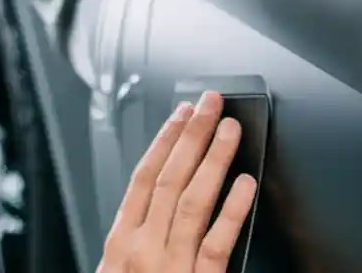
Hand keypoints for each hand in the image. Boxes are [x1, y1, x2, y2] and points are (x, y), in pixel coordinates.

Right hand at [98, 91, 256, 272]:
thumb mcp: (117, 270)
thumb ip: (135, 235)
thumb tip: (157, 199)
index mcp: (121, 242)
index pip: (144, 176)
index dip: (165, 139)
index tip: (182, 113)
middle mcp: (144, 249)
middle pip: (170, 179)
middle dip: (192, 135)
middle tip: (211, 106)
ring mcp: (172, 266)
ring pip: (194, 202)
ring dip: (214, 159)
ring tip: (230, 130)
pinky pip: (217, 243)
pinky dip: (232, 210)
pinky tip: (245, 184)